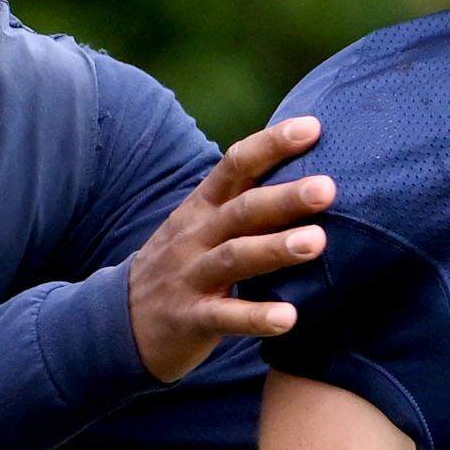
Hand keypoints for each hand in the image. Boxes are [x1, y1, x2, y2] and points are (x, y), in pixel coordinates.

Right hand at [127, 116, 331, 381]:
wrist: (121, 322)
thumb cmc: (185, 265)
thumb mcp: (203, 226)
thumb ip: (246, 202)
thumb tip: (311, 174)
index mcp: (203, 207)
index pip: (236, 165)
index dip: (272, 144)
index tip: (313, 127)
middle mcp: (195, 236)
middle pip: (242, 209)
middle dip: (285, 197)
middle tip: (328, 188)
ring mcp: (189, 277)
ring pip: (234, 257)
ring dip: (275, 248)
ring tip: (317, 242)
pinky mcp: (189, 319)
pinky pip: (224, 317)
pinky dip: (255, 317)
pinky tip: (288, 318)